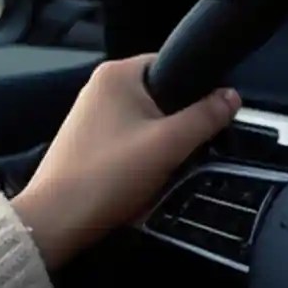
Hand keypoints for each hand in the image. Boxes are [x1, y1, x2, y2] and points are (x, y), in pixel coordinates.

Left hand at [11, 53, 239, 268]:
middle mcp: (101, 86)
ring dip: (162, 143)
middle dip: (180, 122)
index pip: (174, 64)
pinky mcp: (87, 142)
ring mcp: (91, 115)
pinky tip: (144, 177)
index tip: (211, 119)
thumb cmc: (109, 174)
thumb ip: (206, 116)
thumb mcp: (169, 144)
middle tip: (190, 148)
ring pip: (148, 121)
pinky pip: (130, 140)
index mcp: (118, 73)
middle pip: (163, 96)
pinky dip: (142, 156)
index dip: (199, 90)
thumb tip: (232, 96)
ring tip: (166, 166)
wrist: (55, 223)